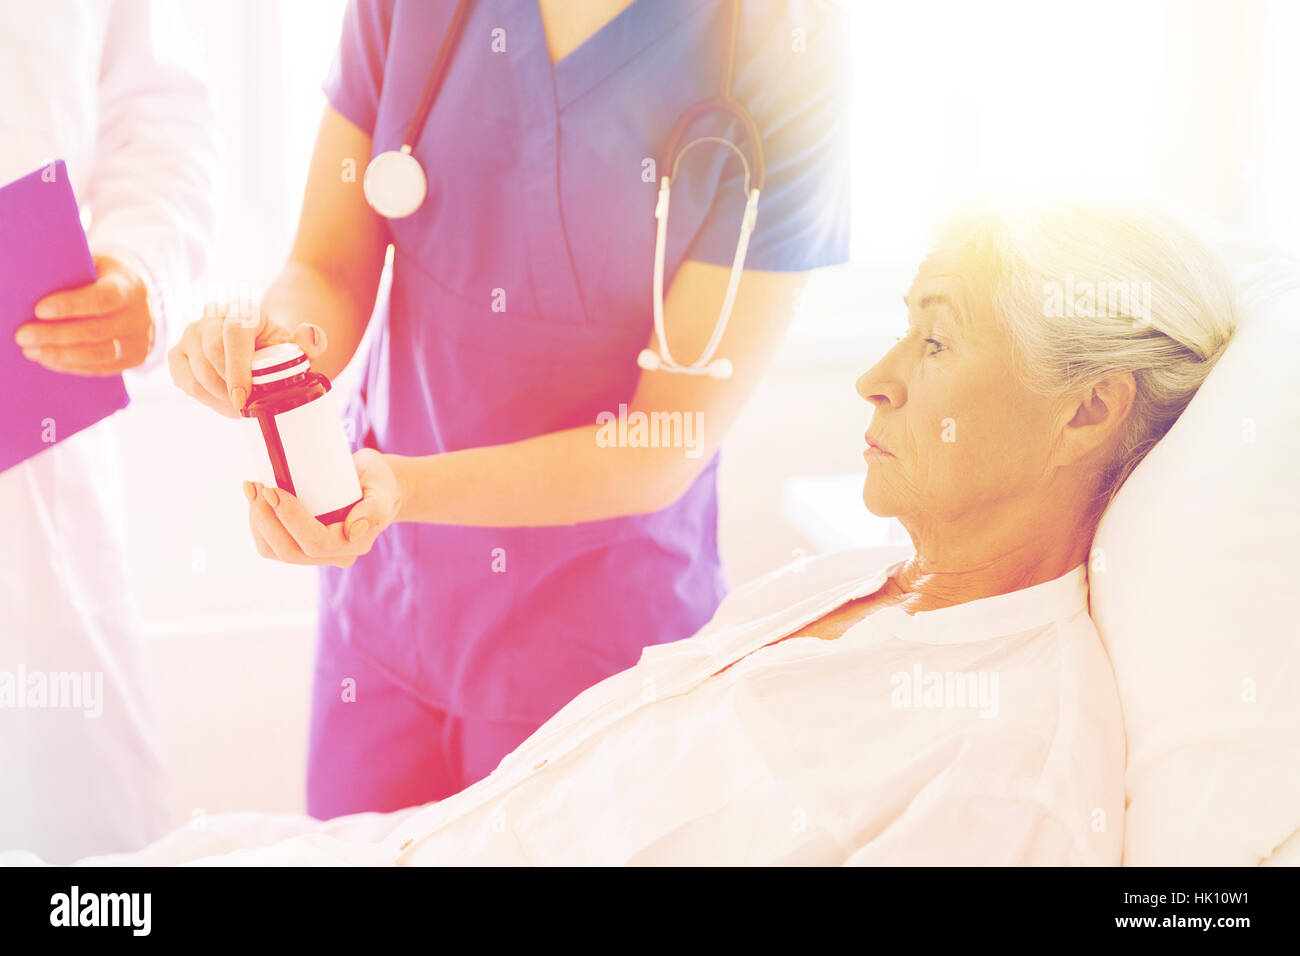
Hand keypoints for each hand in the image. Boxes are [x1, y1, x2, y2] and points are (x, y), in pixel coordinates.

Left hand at [14, 254, 153, 374]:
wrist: (138, 299)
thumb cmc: (104, 278)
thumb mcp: (94, 267)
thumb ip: (73, 276)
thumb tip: (35, 288)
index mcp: (130, 288)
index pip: (103, 299)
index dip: (71, 306)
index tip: (39, 310)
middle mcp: (139, 317)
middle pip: (96, 331)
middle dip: (55, 335)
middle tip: (23, 336)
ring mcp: (139, 342)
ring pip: (97, 354)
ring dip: (60, 355)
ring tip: (32, 351)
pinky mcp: (134, 360)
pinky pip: (100, 368)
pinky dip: (71, 366)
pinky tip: (48, 360)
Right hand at [168, 300, 325, 417]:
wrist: (260, 352)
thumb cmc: (279, 352)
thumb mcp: (300, 349)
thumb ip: (312, 341)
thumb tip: (307, 335)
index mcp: (243, 310)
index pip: (233, 331)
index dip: (237, 367)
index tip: (244, 397)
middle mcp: (212, 315)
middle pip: (211, 351)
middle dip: (229, 386)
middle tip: (246, 405)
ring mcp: (191, 332)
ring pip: (196, 370)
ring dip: (218, 396)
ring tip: (239, 406)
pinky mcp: (178, 352)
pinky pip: (183, 379)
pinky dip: (203, 397)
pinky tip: (222, 400)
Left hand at [243, 449, 400, 566]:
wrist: (374, 485)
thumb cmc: (379, 482)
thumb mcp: (383, 488)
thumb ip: (376, 509)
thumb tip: (353, 531)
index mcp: (353, 545)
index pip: (316, 543)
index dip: (290, 519)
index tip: (274, 489)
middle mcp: (333, 556)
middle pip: (290, 551)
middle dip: (266, 520)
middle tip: (256, 486)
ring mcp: (314, 553)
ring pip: (275, 551)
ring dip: (257, 522)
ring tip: (252, 488)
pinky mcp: (299, 544)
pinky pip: (271, 544)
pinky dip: (257, 523)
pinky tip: (255, 499)